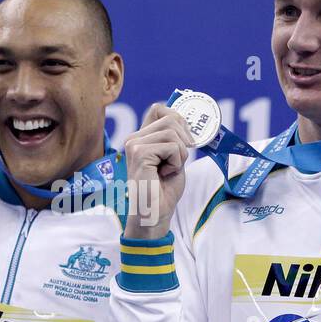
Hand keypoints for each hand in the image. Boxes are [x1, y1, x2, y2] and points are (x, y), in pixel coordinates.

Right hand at [121, 104, 195, 238]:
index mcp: (140, 137)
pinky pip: (172, 146)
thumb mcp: (174, 158)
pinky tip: (165, 174)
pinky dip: (176, 161)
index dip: (178, 119)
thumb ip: (175, 139)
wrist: (155, 213)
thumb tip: (187, 120)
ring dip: (180, 154)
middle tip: (177, 161)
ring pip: (172, 132)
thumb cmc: (164, 189)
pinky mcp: (139, 154)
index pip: (159, 108)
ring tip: (169, 169)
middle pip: (170, 118)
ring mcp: (134, 144)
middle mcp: (133, 138)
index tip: (185, 140)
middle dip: (183, 140)